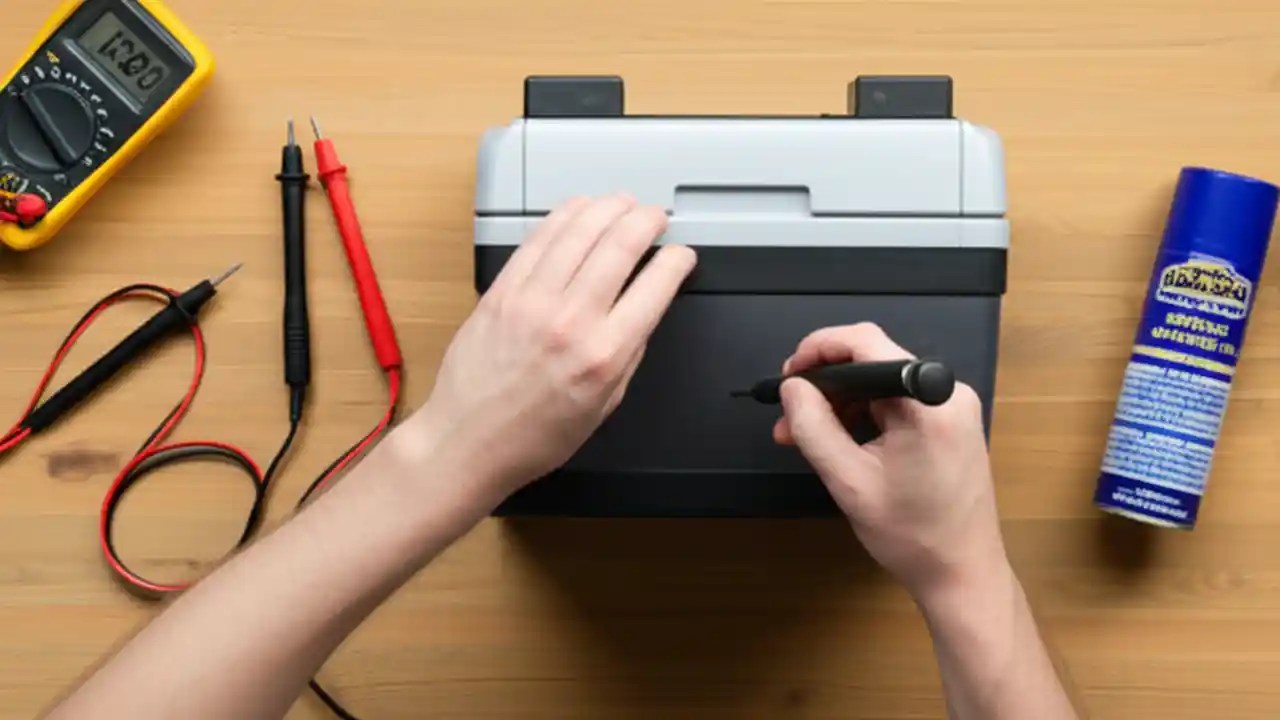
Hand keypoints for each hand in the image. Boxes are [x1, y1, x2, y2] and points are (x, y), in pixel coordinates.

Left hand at [416, 194, 695, 501]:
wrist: (468, 441)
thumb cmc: (533, 436)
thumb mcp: (605, 405)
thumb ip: (628, 353)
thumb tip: (644, 310)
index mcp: (604, 355)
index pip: (656, 285)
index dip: (677, 260)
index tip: (681, 254)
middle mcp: (570, 321)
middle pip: (620, 244)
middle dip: (646, 220)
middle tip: (655, 217)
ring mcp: (531, 301)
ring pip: (579, 230)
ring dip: (608, 207)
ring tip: (623, 203)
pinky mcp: (501, 291)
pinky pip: (538, 239)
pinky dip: (564, 217)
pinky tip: (579, 210)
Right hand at [775, 323, 1006, 599]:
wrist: (962, 574)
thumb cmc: (911, 535)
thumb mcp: (849, 481)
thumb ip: (814, 427)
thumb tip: (792, 389)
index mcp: (928, 401)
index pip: (865, 343)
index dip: (818, 350)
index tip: (788, 378)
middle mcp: (948, 392)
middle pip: (872, 361)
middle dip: (823, 385)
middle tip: (788, 417)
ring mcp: (953, 407)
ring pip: (881, 384)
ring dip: (839, 404)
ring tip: (802, 436)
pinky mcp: (950, 424)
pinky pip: (897, 403)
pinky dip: (863, 416)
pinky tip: (837, 442)